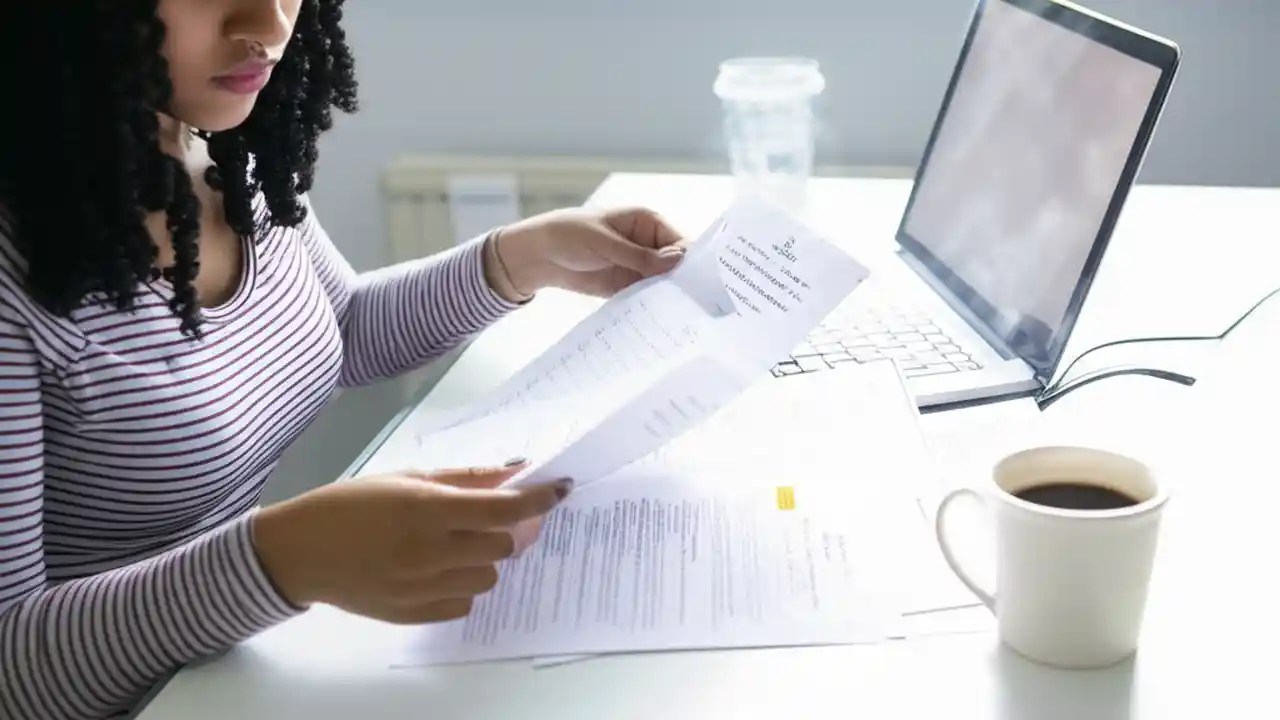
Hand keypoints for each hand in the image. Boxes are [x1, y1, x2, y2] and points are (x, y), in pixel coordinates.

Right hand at [252, 464, 570, 623]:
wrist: (301, 551)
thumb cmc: (352, 504)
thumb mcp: (407, 478)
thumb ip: (465, 479)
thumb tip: (515, 470)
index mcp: (426, 509)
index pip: (503, 508)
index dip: (539, 499)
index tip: (560, 489)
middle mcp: (428, 551)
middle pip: (503, 546)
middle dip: (507, 529)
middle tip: (494, 516)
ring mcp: (421, 587)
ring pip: (488, 577)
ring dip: (484, 558)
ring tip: (457, 543)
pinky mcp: (413, 613)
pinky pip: (464, 602)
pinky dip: (463, 583)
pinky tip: (440, 567)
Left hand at [488, 206, 685, 298]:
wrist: (539, 256)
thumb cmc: (570, 235)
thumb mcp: (605, 243)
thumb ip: (639, 255)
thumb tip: (678, 260)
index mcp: (648, 223)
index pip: (680, 242)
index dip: (691, 262)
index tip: (700, 284)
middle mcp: (648, 245)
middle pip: (675, 265)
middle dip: (682, 282)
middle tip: (694, 305)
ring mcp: (638, 267)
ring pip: (663, 283)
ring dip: (667, 297)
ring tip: (679, 316)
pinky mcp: (626, 286)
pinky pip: (645, 296)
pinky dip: (650, 306)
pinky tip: (658, 320)